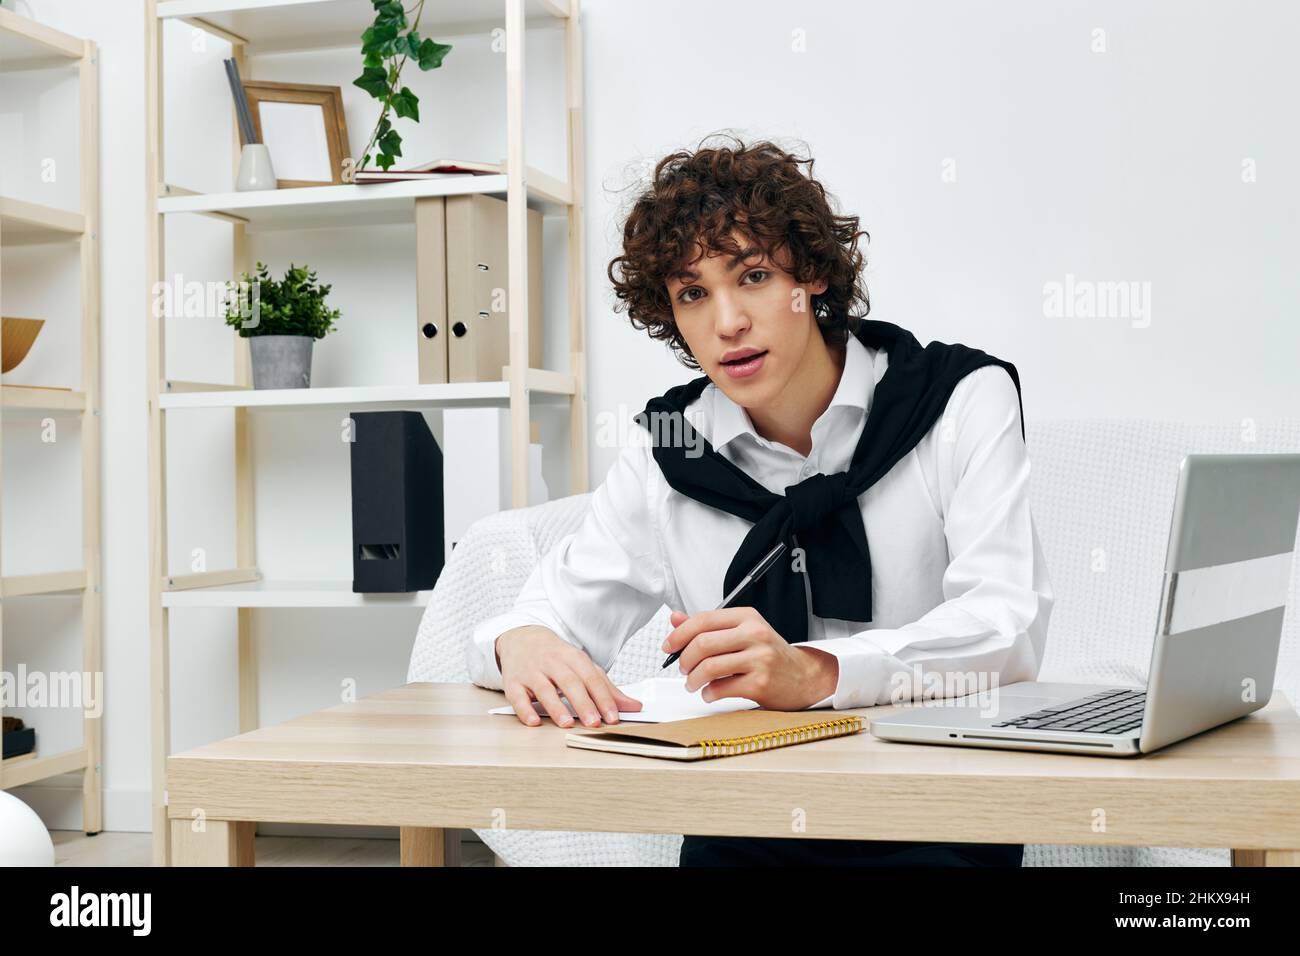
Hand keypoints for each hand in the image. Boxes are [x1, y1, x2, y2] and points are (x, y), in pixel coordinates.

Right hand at [495, 625, 642, 727]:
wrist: (521, 638)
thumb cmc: (556, 657)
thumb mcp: (582, 665)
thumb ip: (606, 687)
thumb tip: (634, 706)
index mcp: (572, 657)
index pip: (591, 677)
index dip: (603, 697)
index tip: (613, 716)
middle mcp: (552, 662)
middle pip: (570, 683)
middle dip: (583, 704)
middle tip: (594, 723)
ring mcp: (531, 672)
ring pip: (544, 690)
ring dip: (556, 708)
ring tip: (567, 724)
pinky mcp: (513, 682)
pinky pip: (518, 697)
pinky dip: (525, 710)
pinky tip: (534, 722)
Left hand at [661, 607, 837, 710]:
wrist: (804, 676)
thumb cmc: (770, 654)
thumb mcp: (742, 632)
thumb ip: (709, 627)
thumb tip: (675, 619)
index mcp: (747, 618)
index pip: (703, 619)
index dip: (679, 634)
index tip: (668, 646)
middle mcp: (754, 634)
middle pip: (702, 643)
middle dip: (684, 659)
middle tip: (682, 668)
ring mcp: (759, 659)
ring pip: (709, 667)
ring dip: (692, 679)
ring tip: (693, 683)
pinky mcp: (760, 683)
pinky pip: (721, 688)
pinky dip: (708, 693)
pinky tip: (710, 693)